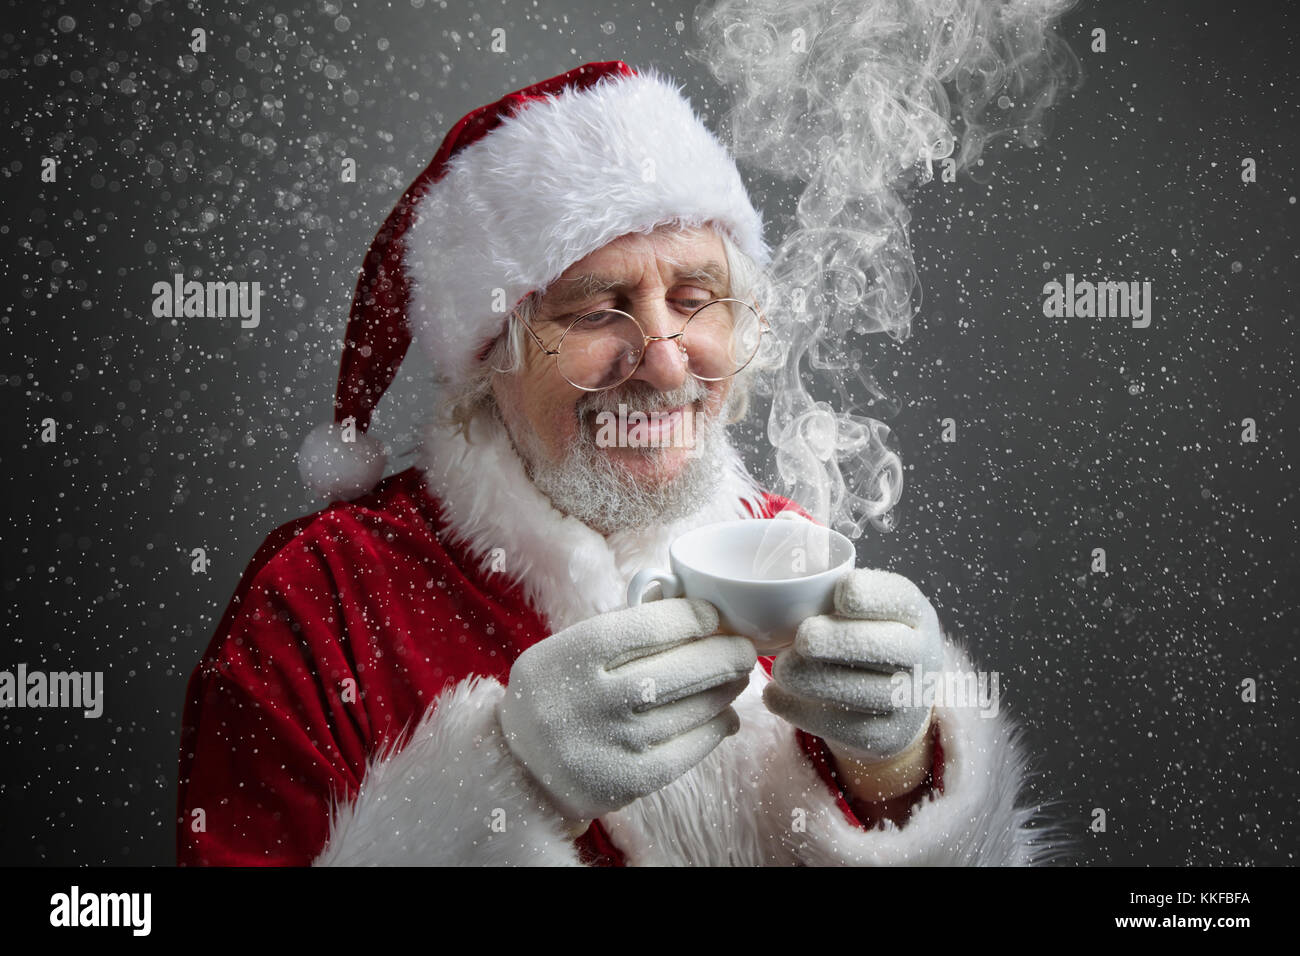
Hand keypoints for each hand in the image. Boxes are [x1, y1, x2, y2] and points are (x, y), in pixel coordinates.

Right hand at [498, 598, 755, 821]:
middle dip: (724, 655)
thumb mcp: (567, 649)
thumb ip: (621, 628)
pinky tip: (724, 716)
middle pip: (679, 670)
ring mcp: (612, 743)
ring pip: (692, 709)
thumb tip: (695, 610)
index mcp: (572, 655)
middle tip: (745, 649)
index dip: (691, 618)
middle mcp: (591, 699)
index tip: (713, 616)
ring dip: (725, 690)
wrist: (520, 768)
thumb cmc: (559, 692)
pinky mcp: (630, 781)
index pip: (648, 627)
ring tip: (738, 678)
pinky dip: (715, 729)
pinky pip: (689, 749)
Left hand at [762, 568, 943, 766]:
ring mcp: (907, 700)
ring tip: (780, 669)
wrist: (900, 702)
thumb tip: (779, 599)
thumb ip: (834, 599)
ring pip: (854, 691)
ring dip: (808, 679)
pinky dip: (798, 709)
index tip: (838, 595)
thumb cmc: (868, 638)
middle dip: (831, 640)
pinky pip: (838, 725)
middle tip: (800, 639)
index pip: (897, 597)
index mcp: (916, 613)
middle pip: (875, 646)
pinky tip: (774, 696)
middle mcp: (922, 656)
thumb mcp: (868, 612)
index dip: (865, 594)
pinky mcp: (885, 736)